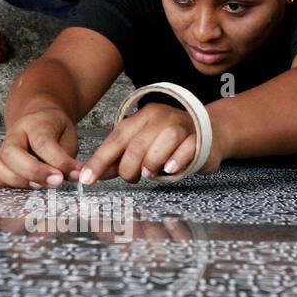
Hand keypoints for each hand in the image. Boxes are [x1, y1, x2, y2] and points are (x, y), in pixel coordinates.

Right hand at [0, 107, 79, 188]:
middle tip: (54, 182)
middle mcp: (14, 134)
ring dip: (16, 181)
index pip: (43, 142)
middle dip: (33, 172)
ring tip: (38, 186)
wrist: (39, 118)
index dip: (57, 161)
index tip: (69, 175)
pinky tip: (18, 187)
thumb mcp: (69, 138)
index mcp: (36, 123)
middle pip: (11, 153)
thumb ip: (67, 158)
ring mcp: (2, 148)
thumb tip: (71, 177)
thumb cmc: (55, 131)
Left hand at [79, 102, 221, 183]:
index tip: (87, 179)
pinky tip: (169, 169)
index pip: (116, 138)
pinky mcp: (200, 138)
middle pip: (137, 144)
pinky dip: (176, 160)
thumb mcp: (140, 148)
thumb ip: (116, 160)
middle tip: (131, 178)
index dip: (100, 160)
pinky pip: (187, 148)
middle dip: (128, 168)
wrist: (209, 134)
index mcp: (142, 117)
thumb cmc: (170, 144)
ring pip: (164, 141)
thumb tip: (90, 173)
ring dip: (152, 162)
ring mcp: (182, 125)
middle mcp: (161, 117)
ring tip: (149, 173)